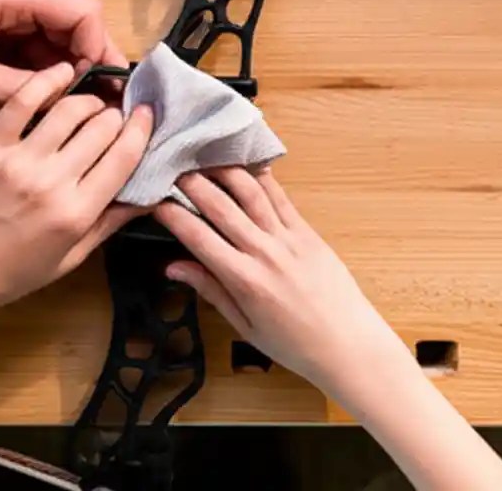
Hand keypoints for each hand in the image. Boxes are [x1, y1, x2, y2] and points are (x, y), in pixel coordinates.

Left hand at [0, 0, 125, 108]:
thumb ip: (20, 91)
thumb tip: (65, 104)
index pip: (82, 11)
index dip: (101, 50)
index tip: (104, 87)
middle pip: (74, 20)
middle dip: (88, 62)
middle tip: (97, 103)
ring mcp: (1, 0)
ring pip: (55, 33)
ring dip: (64, 68)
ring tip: (70, 106)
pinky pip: (31, 40)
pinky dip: (41, 68)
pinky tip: (40, 97)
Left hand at [0, 62, 152, 320]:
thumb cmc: (7, 274)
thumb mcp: (68, 258)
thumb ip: (109, 223)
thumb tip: (149, 196)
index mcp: (76, 213)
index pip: (124, 157)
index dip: (141, 131)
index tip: (147, 116)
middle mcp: (51, 183)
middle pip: (102, 128)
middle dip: (117, 116)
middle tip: (118, 113)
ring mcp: (17, 161)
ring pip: (70, 109)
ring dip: (88, 99)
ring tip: (92, 101)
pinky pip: (23, 101)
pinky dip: (47, 80)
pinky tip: (62, 71)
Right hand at [155, 168, 407, 394]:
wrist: (347, 343)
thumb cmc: (294, 343)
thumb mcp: (244, 325)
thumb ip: (210, 290)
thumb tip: (174, 268)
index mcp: (243, 280)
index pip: (197, 237)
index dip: (172, 215)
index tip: (154, 201)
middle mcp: (264, 252)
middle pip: (220, 206)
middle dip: (192, 183)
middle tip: (172, 166)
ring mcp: (288, 238)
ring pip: (250, 192)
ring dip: (224, 171)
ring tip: (204, 158)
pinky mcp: (307, 232)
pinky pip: (280, 197)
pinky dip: (261, 177)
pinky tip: (246, 164)